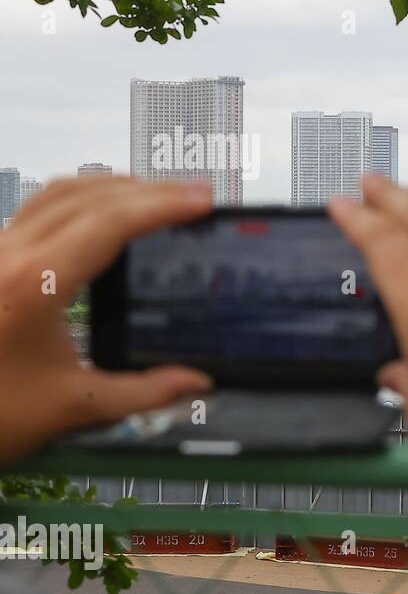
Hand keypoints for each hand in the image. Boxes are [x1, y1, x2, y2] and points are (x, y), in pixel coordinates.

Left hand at [0, 176, 213, 461]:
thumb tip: (198, 384)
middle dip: (148, 190)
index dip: (161, 206)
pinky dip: (82, 198)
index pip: (109, 224)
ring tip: (159, 195)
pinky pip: (39, 208)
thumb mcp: (73, 408)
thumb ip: (144, 392)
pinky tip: (105, 211)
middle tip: (196, 194)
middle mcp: (9, 256)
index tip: (202, 201)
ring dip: (114, 186)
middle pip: (88, 196)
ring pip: (58, 192)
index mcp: (33, 286)